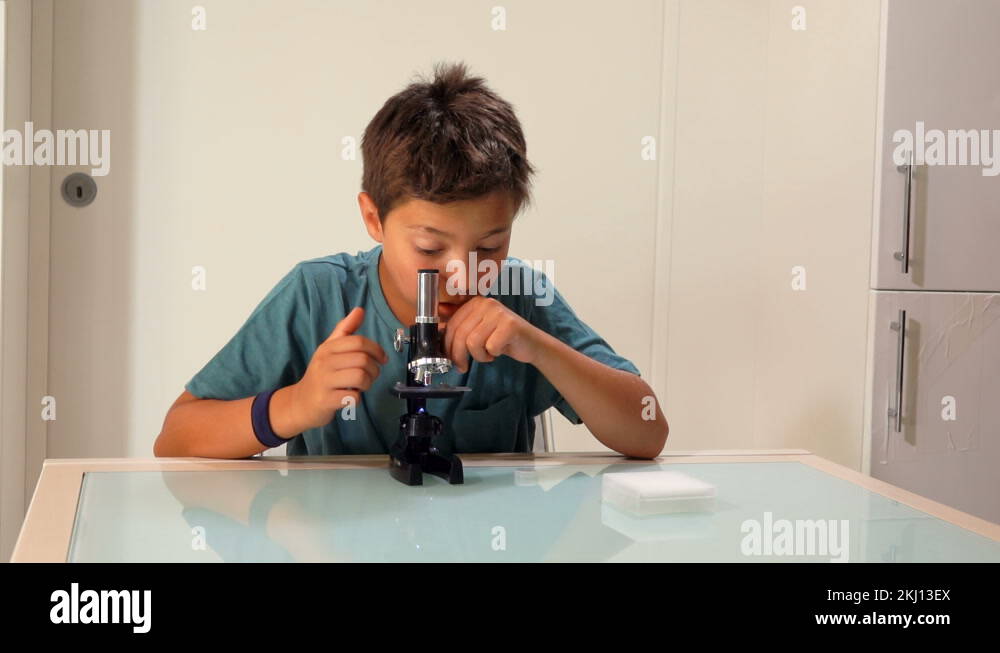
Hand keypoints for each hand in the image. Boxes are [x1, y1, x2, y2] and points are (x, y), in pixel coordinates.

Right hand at [290, 307, 387, 429]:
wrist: (300, 403)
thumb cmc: (321, 374)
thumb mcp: (329, 349)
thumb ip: (345, 330)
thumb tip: (359, 310)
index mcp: (328, 348)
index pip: (358, 341)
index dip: (376, 350)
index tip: (382, 359)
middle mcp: (325, 362)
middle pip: (363, 360)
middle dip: (374, 370)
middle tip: (370, 376)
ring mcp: (324, 382)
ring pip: (360, 377)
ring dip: (368, 383)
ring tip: (361, 386)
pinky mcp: (326, 400)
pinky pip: (353, 397)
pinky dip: (357, 398)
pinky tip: (350, 396)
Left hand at [441, 297, 543, 372]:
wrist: (532, 343)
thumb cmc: (503, 338)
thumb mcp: (478, 330)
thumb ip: (460, 325)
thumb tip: (438, 323)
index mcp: (475, 303)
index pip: (452, 325)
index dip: (448, 346)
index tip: (450, 359)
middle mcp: (485, 303)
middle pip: (460, 334)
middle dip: (458, 355)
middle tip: (463, 366)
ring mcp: (498, 313)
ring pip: (473, 342)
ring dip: (479, 356)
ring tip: (487, 355)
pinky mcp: (510, 325)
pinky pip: (490, 347)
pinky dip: (492, 355)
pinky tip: (498, 352)